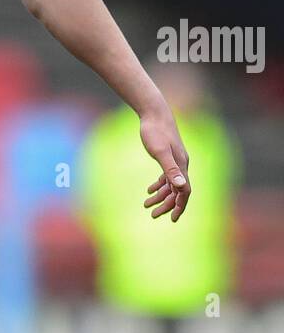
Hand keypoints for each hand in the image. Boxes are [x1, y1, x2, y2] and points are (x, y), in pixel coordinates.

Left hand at [140, 105, 190, 221]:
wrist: (154, 113)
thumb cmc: (155, 132)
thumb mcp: (160, 152)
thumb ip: (170, 170)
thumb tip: (181, 187)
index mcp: (181, 166)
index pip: (185, 192)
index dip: (180, 206)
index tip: (172, 219)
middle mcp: (181, 165)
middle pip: (177, 191)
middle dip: (167, 204)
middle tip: (153, 215)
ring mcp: (175, 160)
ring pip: (170, 184)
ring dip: (160, 196)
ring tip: (146, 205)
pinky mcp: (167, 156)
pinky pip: (166, 175)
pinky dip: (159, 185)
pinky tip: (149, 190)